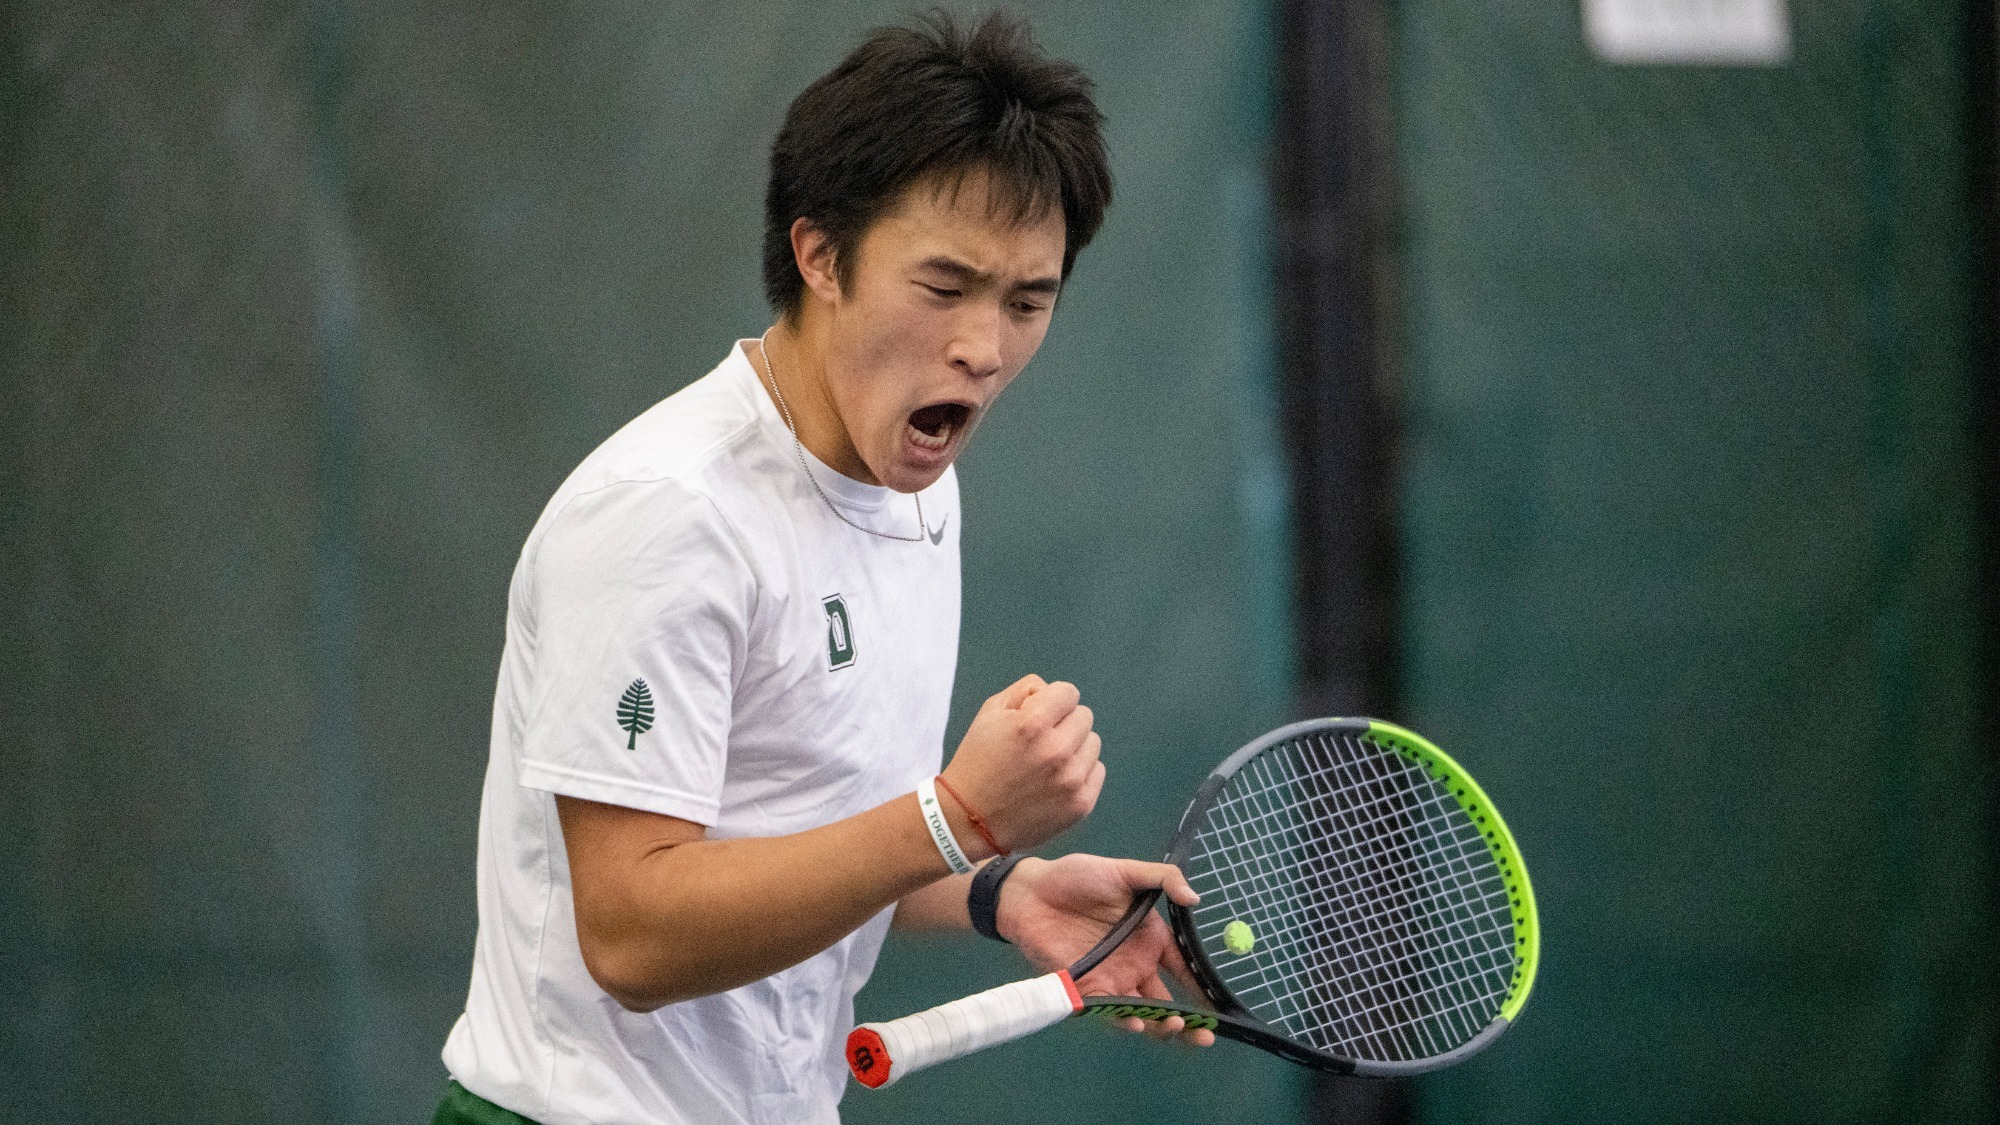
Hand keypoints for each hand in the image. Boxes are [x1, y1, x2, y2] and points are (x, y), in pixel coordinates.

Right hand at [940, 676, 1103, 854]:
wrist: (970, 819)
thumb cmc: (979, 760)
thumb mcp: (990, 713)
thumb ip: (1026, 691)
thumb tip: (1053, 692)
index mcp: (1032, 724)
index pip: (1069, 693)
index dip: (1052, 701)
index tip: (1038, 717)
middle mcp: (1057, 750)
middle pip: (1084, 716)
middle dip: (1063, 723)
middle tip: (1040, 742)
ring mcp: (1071, 779)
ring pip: (1093, 743)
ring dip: (1074, 747)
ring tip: (1047, 763)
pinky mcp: (1081, 803)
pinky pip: (1097, 770)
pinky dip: (1080, 771)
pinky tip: (1056, 780)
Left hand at [997, 854, 1214, 1046]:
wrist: (1030, 890)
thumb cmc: (1077, 877)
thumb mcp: (1125, 871)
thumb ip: (1162, 880)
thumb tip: (1195, 899)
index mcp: (1149, 939)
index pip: (1182, 970)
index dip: (1200, 988)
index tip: (1218, 1006)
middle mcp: (1134, 965)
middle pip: (1166, 1002)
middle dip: (1188, 1022)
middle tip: (1205, 1032)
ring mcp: (1111, 979)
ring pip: (1142, 1014)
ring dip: (1160, 1026)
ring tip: (1175, 1026)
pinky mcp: (1085, 989)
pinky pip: (1108, 1012)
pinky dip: (1124, 1021)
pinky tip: (1137, 1021)